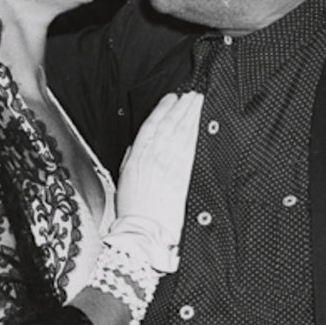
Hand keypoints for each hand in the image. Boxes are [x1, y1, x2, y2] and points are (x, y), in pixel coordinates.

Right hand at [113, 91, 204, 254]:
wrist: (144, 229)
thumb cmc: (133, 208)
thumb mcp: (124, 179)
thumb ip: (132, 159)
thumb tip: (138, 147)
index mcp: (136, 156)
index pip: (151, 125)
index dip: (162, 109)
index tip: (172, 98)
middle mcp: (153, 156)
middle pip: (169, 124)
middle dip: (181, 107)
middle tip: (192, 95)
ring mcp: (168, 163)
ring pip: (181, 131)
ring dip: (190, 114)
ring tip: (198, 102)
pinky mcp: (182, 172)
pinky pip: (189, 146)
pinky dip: (195, 131)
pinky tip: (200, 123)